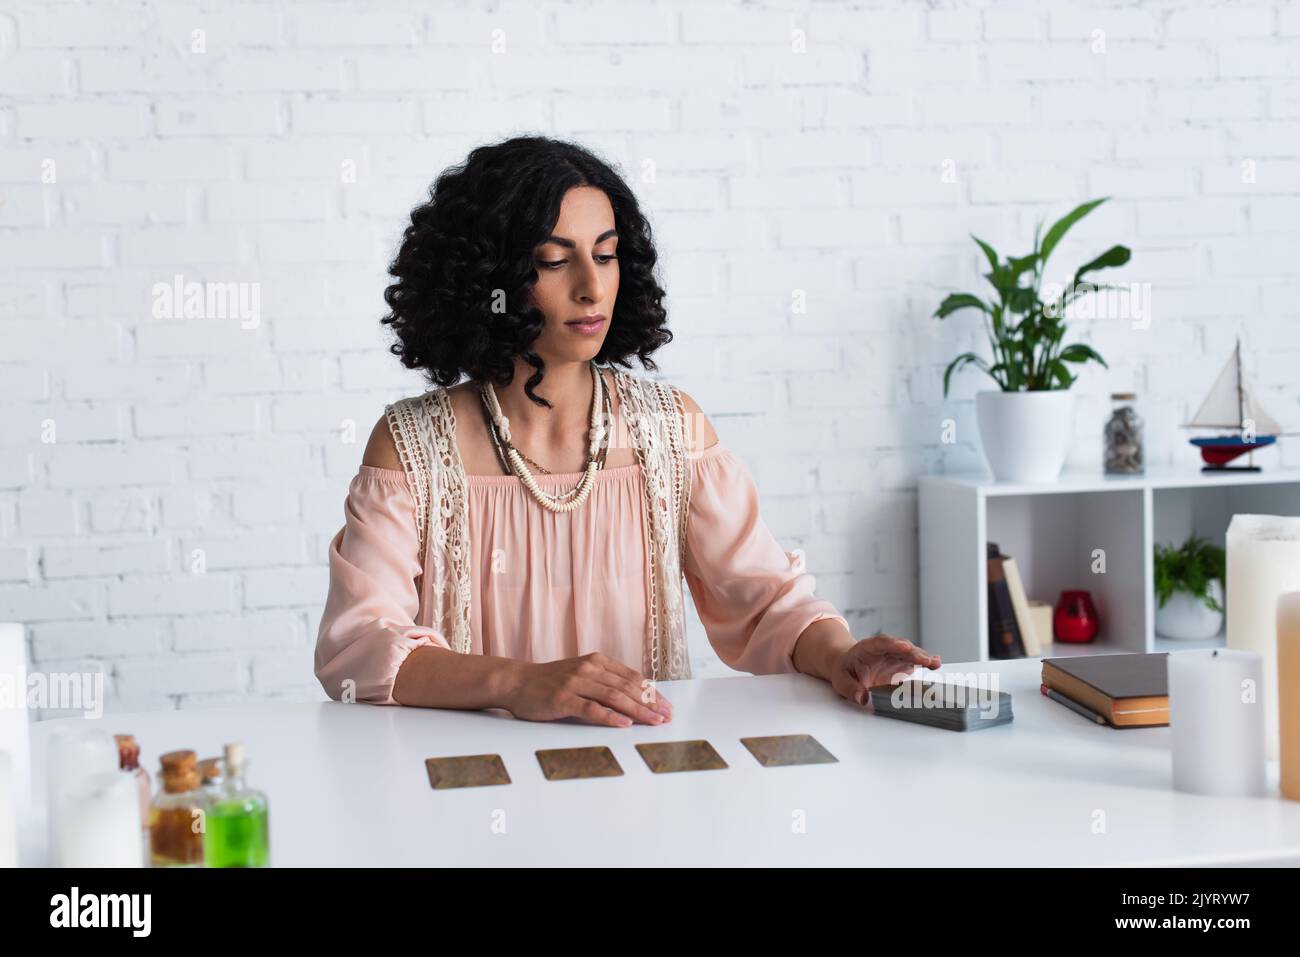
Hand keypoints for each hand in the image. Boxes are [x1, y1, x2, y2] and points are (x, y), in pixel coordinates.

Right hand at [503, 652, 672, 727]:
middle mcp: (589, 669)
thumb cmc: (550, 682)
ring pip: (614, 697)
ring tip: (653, 721)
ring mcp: (575, 683)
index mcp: (597, 661)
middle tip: (667, 716)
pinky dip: (609, 717)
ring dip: (637, 711)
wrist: (516, 681)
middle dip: (650, 703)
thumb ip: (604, 681)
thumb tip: (634, 698)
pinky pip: (591, 709)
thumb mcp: (581, 674)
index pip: (632, 677)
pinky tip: (623, 724)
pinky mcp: (563, 699)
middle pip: (627, 687)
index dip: (652, 692)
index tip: (666, 706)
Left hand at [829, 634, 940, 707]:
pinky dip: (925, 663)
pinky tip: (935, 664)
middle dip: (913, 652)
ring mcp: (894, 655)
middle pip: (899, 647)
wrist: (848, 666)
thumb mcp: (841, 681)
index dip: (893, 644)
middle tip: (926, 660)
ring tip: (935, 663)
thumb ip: (851, 689)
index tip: (904, 646)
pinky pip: (914, 662)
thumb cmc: (844, 672)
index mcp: (866, 648)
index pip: (880, 643)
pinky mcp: (902, 663)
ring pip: (910, 653)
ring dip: (922, 657)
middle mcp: (883, 648)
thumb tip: (863, 699)